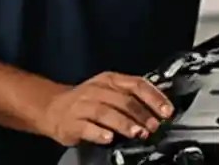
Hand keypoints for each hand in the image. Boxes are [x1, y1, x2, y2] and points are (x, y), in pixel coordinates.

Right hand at [39, 72, 173, 146]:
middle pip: (123, 100)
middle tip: (154, 126)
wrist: (52, 107)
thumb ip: (131, 96)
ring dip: (124, 123)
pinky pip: (87, 127)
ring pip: (106, 112)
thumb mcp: (109, 91)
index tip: (167, 111)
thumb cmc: (87, 101)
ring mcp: (83, 106)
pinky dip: (99, 132)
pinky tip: (109, 138)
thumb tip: (159, 108)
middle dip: (141, 114)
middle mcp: (97, 90)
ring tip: (138, 133)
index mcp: (109, 80)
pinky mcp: (72, 122)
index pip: (136, 84)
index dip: (153, 97)